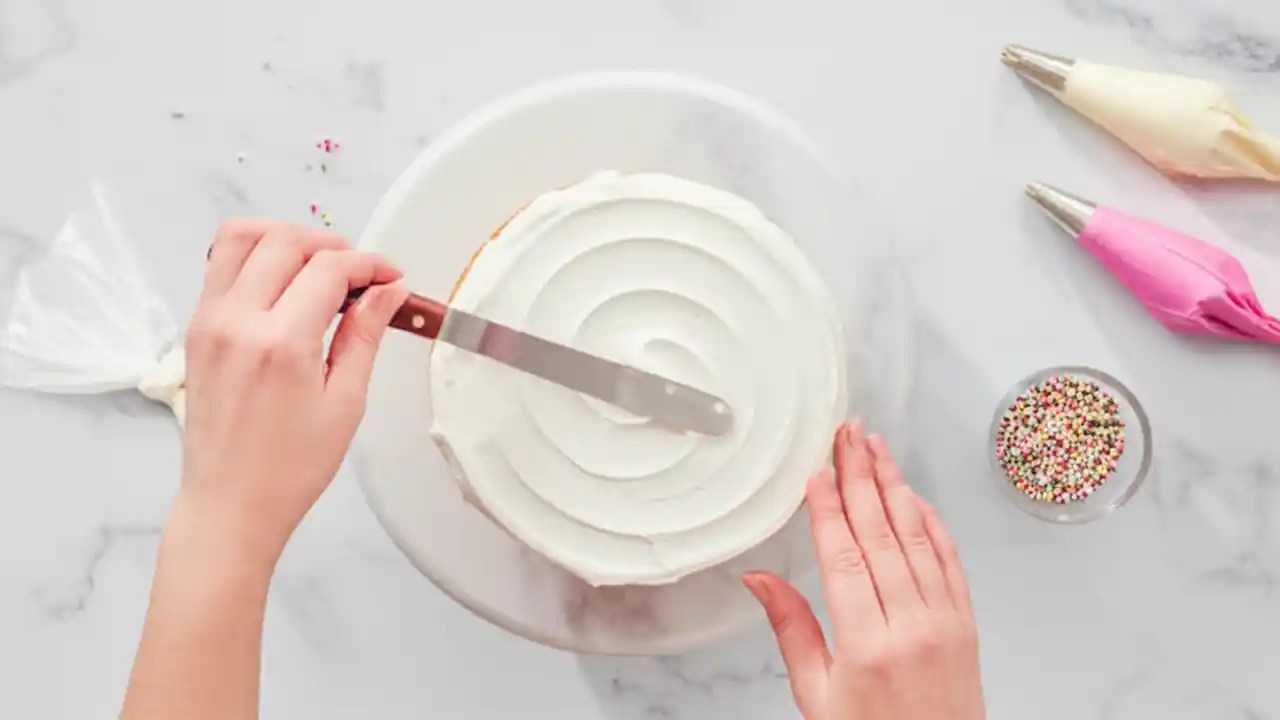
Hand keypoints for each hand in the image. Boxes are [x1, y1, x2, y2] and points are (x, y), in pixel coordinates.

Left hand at [178, 219, 408, 561]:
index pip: (329, 269)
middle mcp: (237, 322)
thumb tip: (388, 291)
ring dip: (286, 238)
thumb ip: (364, 335)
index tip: (390, 277)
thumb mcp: (346, 402)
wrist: (231, 503)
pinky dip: (256, 258)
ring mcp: (209, 322)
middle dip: (332, 246)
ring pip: (242, 237)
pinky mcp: (196, 329)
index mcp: (281, 344)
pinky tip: (285, 286)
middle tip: (360, 274)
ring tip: (318, 265)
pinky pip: (221, 266)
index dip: (369, 264)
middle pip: (286, 242)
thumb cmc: (290, 467)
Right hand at [744, 422, 983, 719]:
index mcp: (867, 645)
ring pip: (917, 537)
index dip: (828, 508)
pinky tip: (915, 497)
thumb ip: (791, 629)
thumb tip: (758, 578)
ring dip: (895, 486)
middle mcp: (912, 625)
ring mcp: (945, 621)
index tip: (818, 472)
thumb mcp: (816, 696)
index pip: (844, 557)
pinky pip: (950, 559)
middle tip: (847, 436)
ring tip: (877, 448)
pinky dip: (932, 523)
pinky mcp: (966, 623)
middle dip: (861, 477)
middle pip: (880, 534)